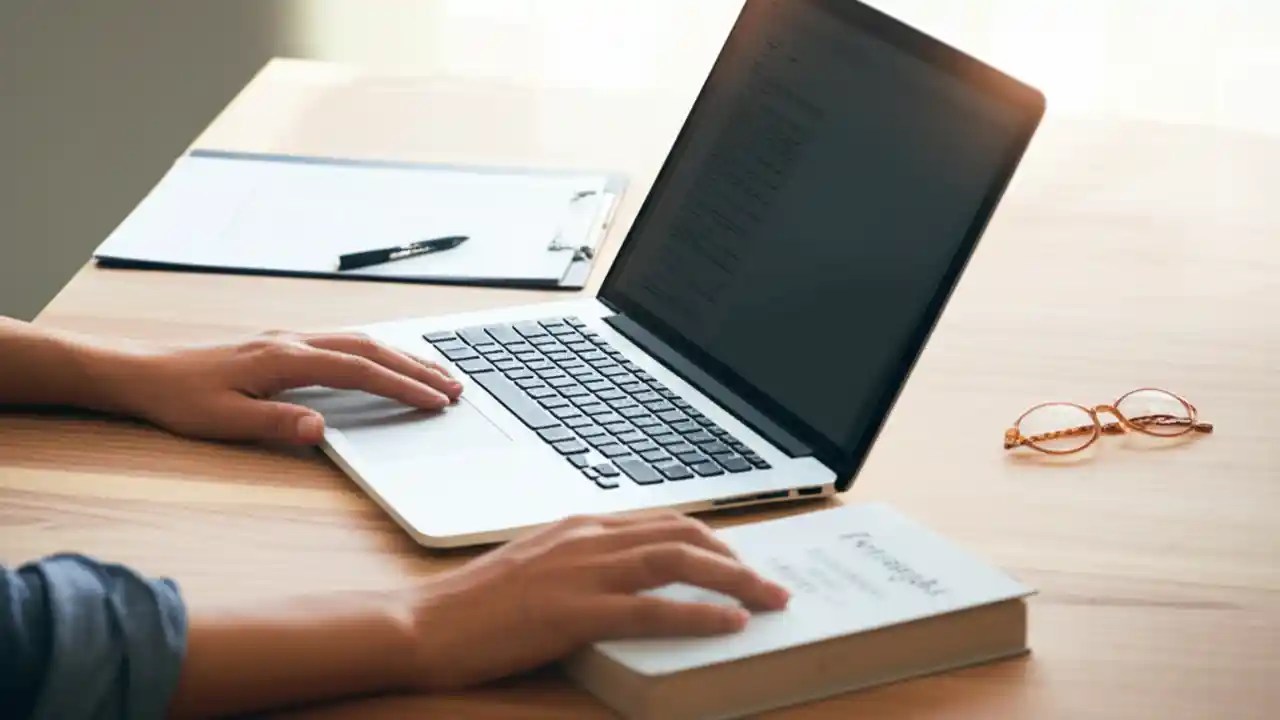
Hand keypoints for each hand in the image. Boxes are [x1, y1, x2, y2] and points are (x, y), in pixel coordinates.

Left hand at [115, 331, 460, 443]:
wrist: (146, 373)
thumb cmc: (182, 399)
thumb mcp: (224, 421)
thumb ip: (276, 424)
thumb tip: (322, 430)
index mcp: (285, 359)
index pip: (359, 370)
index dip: (402, 386)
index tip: (436, 401)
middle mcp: (294, 341)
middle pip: (371, 348)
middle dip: (417, 367)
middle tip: (456, 387)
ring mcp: (291, 339)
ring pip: (362, 340)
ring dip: (403, 356)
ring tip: (438, 373)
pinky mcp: (286, 345)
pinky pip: (346, 342)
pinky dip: (379, 352)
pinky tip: (390, 361)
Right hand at [401, 511, 790, 689]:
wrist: (423, 624)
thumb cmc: (475, 604)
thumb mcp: (535, 566)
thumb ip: (580, 561)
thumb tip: (626, 576)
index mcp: (579, 526)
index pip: (663, 522)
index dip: (711, 541)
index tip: (740, 562)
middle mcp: (587, 538)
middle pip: (682, 535)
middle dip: (736, 559)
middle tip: (771, 584)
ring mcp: (581, 573)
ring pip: (677, 562)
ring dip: (735, 580)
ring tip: (770, 599)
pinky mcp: (573, 612)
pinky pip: (652, 610)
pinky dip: (699, 614)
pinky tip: (729, 623)